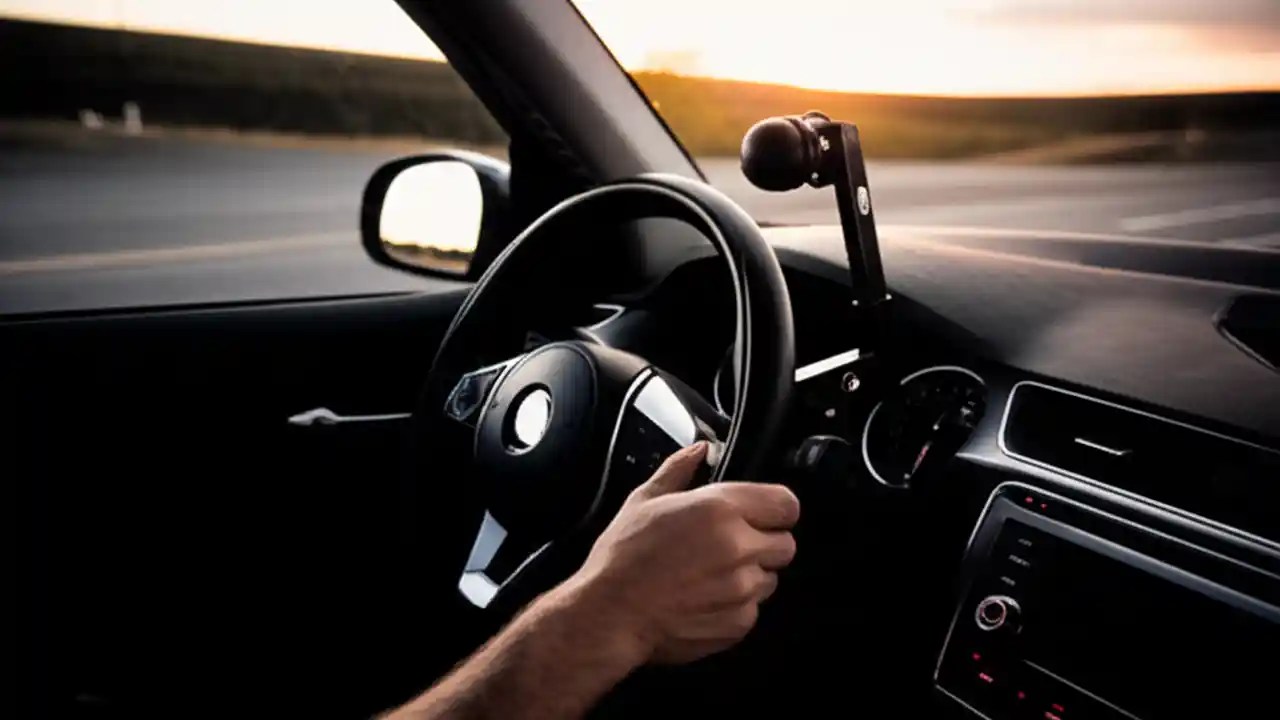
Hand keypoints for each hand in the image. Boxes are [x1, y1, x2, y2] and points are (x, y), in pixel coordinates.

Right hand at [570, 441, 799, 664]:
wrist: (610, 615)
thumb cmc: (622, 559)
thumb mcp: (644, 500)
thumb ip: (679, 469)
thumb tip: (699, 450)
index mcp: (720, 510)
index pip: (786, 504)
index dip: (775, 509)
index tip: (762, 514)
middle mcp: (739, 548)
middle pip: (785, 543)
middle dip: (763, 543)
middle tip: (729, 546)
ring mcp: (742, 589)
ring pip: (770, 578)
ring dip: (750, 575)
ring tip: (710, 574)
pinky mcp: (739, 623)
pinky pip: (754, 609)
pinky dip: (737, 605)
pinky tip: (704, 599)